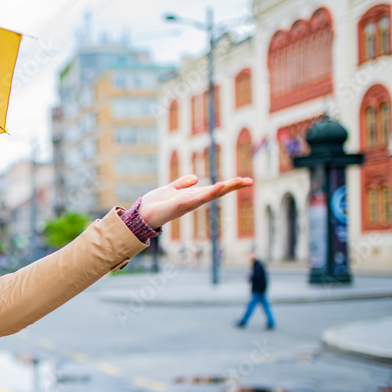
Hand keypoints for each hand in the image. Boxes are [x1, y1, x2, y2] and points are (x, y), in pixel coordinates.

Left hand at [138, 175, 252, 228]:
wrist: (141, 214)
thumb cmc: (155, 204)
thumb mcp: (171, 189)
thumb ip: (182, 183)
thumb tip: (196, 178)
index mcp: (193, 196)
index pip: (215, 188)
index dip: (230, 184)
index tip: (246, 180)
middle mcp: (193, 200)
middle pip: (217, 191)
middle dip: (233, 186)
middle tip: (250, 181)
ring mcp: (188, 203)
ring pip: (210, 194)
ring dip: (224, 188)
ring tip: (239, 181)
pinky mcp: (180, 205)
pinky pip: (197, 198)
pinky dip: (209, 193)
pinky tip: (219, 186)